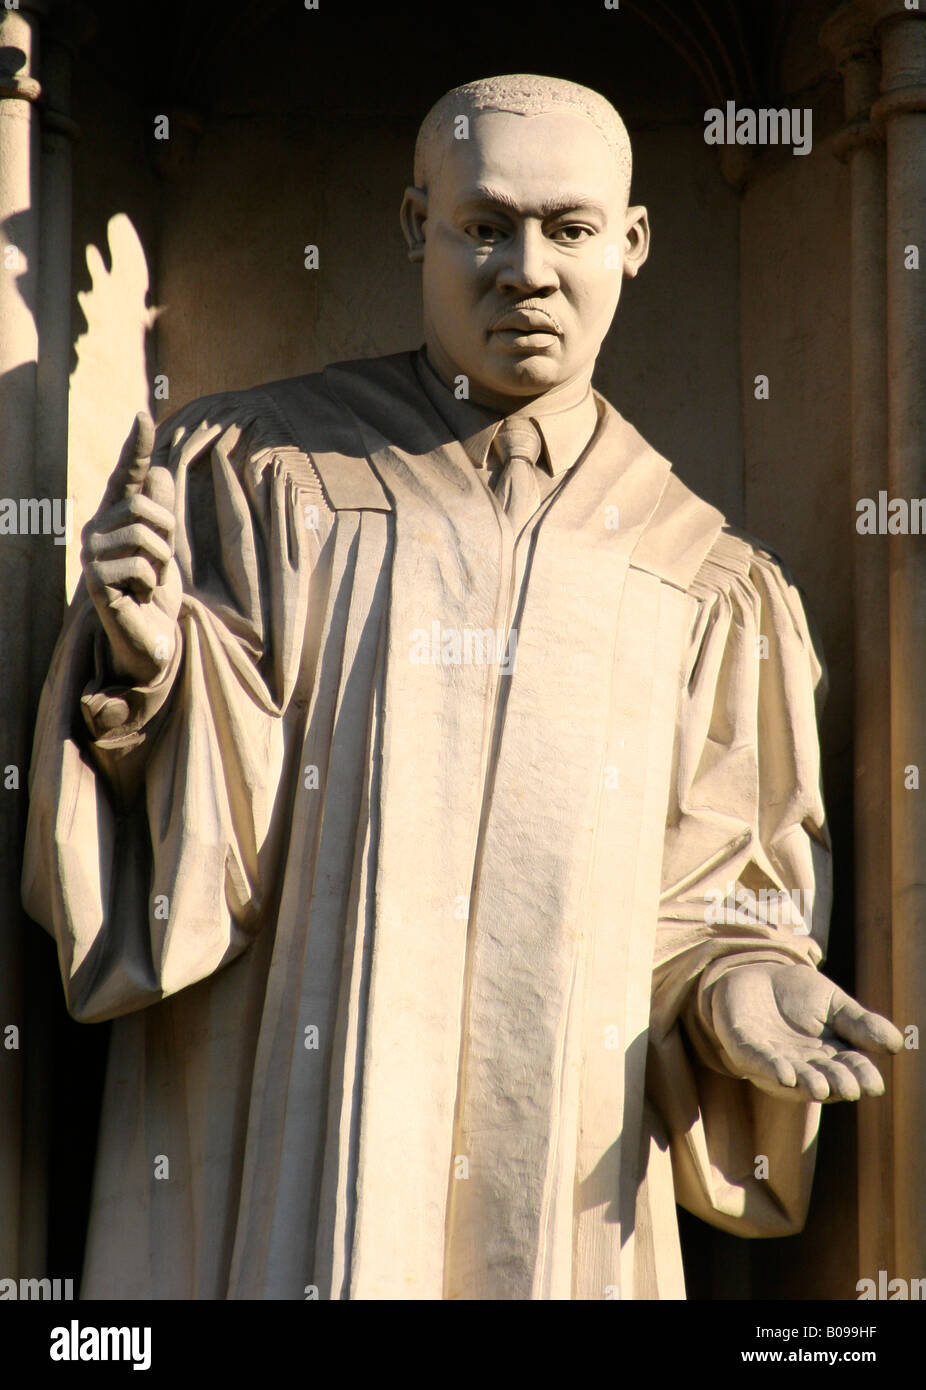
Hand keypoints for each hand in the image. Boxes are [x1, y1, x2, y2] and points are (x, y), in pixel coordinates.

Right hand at [81, 412, 181, 685]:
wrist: (151, 636)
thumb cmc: (156, 589)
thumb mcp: (165, 546)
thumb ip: (161, 511)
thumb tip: (161, 470)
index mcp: (115, 516)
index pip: (127, 475)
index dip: (137, 447)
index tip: (146, 415)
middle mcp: (96, 529)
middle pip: (143, 506)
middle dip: (167, 534)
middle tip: (162, 561)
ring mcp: (92, 554)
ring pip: (144, 535)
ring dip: (162, 561)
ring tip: (151, 580)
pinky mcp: (96, 580)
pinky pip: (141, 566)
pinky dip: (152, 582)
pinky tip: (140, 596)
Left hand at [709, 962, 903, 1102]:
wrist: (753, 975)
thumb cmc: (796, 995)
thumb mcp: (833, 1003)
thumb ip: (860, 1023)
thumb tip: (897, 1043)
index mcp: (830, 1055)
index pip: (850, 1069)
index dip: (861, 1076)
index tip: (873, 1084)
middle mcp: (804, 1065)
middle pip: (825, 1078)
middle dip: (837, 1083)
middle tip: (851, 1088)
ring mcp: (774, 1060)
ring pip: (794, 1078)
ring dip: (807, 1083)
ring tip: (821, 1088)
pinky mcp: (746, 1050)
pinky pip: (759, 1063)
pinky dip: (771, 1069)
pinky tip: (785, 1075)